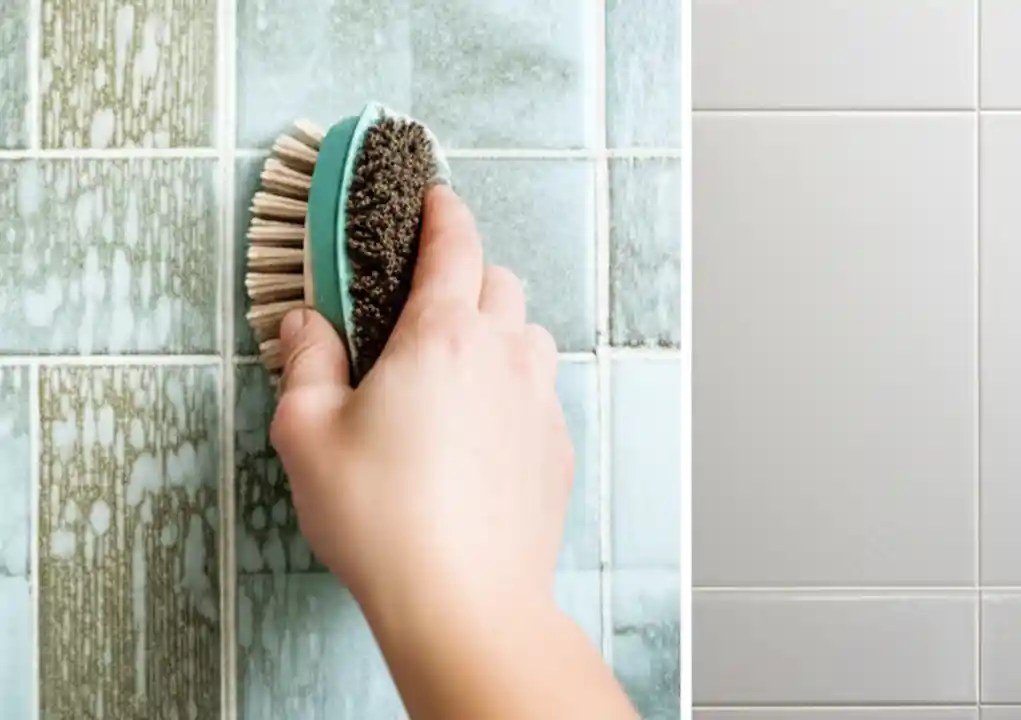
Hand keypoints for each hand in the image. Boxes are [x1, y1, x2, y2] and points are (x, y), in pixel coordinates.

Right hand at [270, 185, 570, 617]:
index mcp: (441, 336)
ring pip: (529, 336)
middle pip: (500, 282)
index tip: (436, 197)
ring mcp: (541, 401)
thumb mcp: (308, 434)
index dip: (443, 212)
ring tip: (455, 371)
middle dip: (468, 275)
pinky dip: (514, 390)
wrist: (464, 599)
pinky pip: (541, 393)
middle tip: (426, 302)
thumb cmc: (383, 518)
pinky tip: (479, 431)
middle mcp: (504, 356)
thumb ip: (306, 363)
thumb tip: (306, 324)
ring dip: (498, 333)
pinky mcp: (558, 448)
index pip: (455, 244)